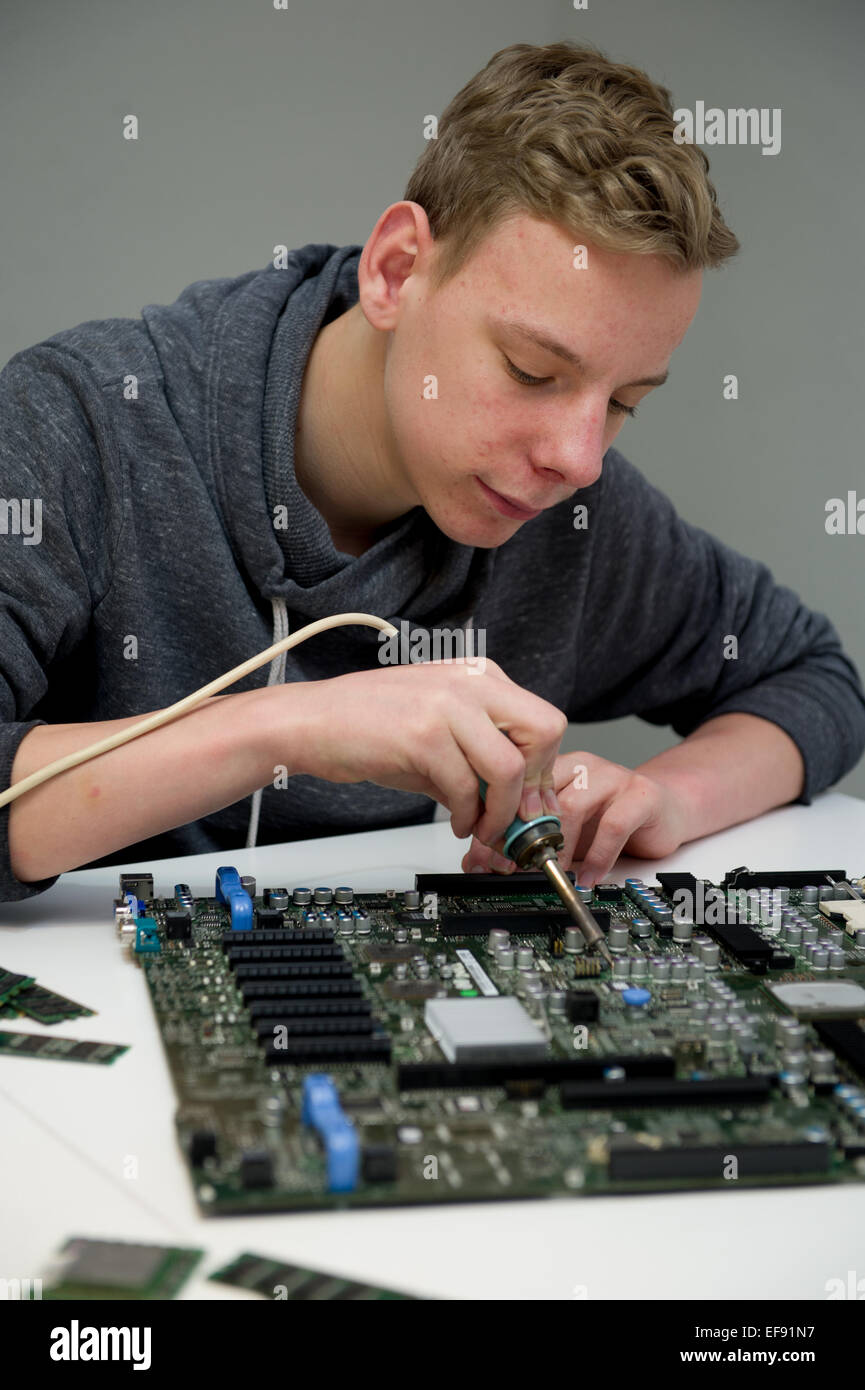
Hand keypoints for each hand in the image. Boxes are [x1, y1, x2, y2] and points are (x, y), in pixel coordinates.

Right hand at [285, 658, 567, 845]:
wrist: (311, 721)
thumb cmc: (370, 725)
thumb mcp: (439, 731)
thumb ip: (481, 759)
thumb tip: (521, 804)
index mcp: (480, 676)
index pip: (545, 721)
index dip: (543, 770)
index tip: (531, 802)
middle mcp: (469, 683)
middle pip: (545, 731)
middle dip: (535, 784)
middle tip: (516, 815)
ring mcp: (446, 705)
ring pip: (509, 767)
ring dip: (501, 812)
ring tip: (482, 828)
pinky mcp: (422, 736)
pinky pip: (465, 789)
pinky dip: (466, 817)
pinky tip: (455, 822)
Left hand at [460, 750, 689, 883]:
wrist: (665, 808)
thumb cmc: (610, 818)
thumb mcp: (563, 831)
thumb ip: (524, 843)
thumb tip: (476, 863)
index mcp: (555, 769)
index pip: (516, 791)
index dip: (495, 826)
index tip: (481, 857)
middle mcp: (581, 767)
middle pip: (540, 798)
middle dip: (519, 840)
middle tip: (511, 869)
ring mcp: (612, 777)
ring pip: (573, 807)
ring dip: (557, 848)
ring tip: (551, 874)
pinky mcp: (642, 794)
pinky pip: (614, 825)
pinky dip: (597, 856)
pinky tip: (589, 876)